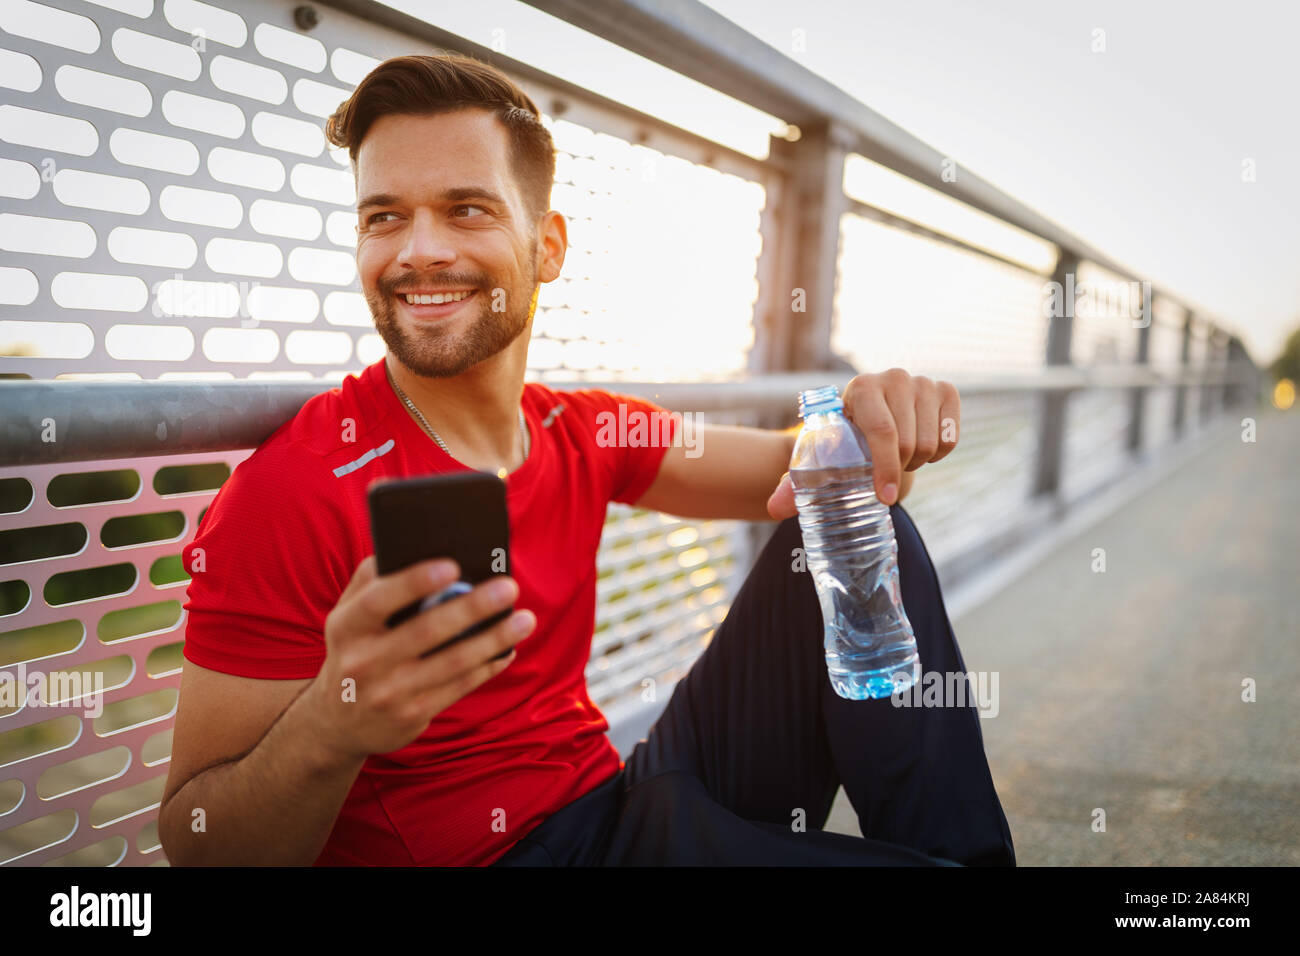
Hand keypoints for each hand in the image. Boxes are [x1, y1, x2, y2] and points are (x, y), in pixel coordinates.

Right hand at [304, 555, 535, 760]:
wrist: (337, 720)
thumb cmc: (354, 647)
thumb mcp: (347, 615)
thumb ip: (371, 579)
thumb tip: (415, 546)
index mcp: (346, 626)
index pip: (379, 600)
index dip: (415, 581)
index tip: (454, 565)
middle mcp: (363, 661)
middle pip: (426, 631)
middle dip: (472, 607)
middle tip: (509, 587)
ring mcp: (388, 692)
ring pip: (452, 663)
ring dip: (494, 639)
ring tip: (525, 619)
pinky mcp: (411, 715)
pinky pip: (459, 687)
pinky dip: (488, 666)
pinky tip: (508, 648)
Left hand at [766, 368, 960, 517]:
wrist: (867, 429)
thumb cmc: (841, 445)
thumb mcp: (817, 462)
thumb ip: (793, 485)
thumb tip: (774, 509)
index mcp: (862, 387)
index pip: (882, 432)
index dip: (885, 468)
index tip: (883, 497)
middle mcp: (894, 378)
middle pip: (908, 442)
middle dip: (897, 469)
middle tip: (881, 474)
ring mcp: (923, 382)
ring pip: (931, 442)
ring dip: (916, 462)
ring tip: (897, 459)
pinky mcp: (946, 392)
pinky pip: (951, 438)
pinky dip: (938, 453)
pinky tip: (919, 449)